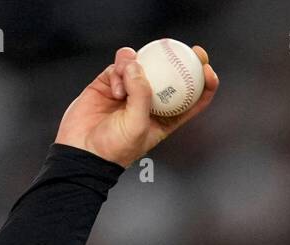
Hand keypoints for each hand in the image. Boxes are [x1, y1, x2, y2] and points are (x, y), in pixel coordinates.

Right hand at [54, 44, 218, 167]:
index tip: (207, 69)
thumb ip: (141, 95)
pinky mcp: (109, 83)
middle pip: (171, 75)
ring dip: (138, 64)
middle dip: (183, 59)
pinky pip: (119, 66)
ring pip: (143, 65)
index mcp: (167, 118)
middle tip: (190, 49)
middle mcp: (150, 102)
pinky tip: (115, 87)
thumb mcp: (137, 125)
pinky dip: (119, 71)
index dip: (204, 83)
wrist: (82, 151)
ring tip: (129, 74)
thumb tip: (137, 66)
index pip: (192, 98)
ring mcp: (130, 90)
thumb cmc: (115, 147)